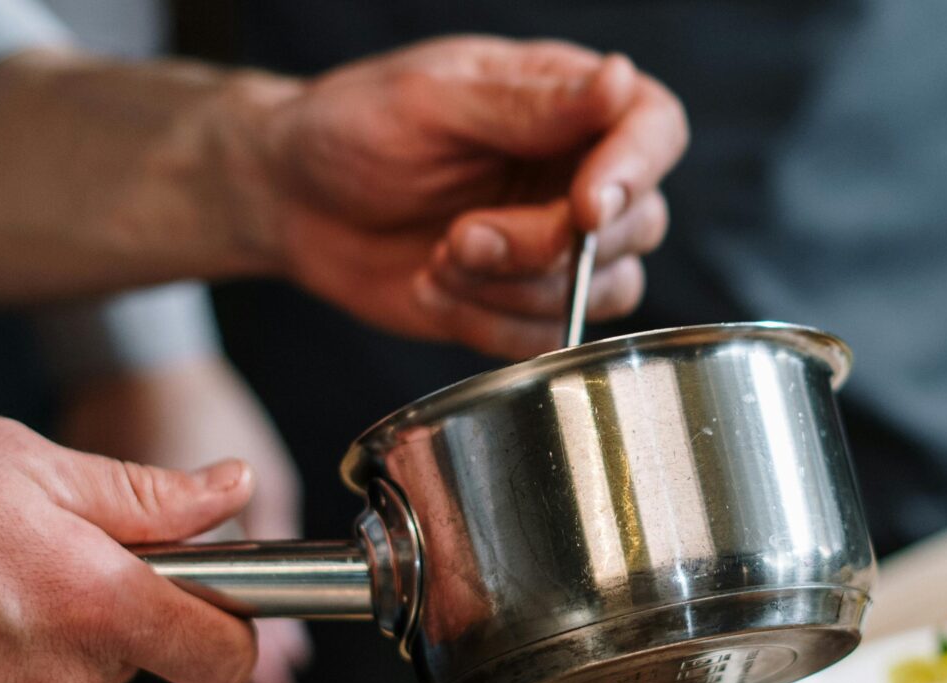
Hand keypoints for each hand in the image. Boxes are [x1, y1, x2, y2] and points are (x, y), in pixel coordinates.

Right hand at [58, 356, 310, 682]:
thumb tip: (231, 489)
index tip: (219, 604)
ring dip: (41, 650)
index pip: (225, 658)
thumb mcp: (26, 461)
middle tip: (45, 562)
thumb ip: (146, 493)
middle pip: (137, 664)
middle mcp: (60, 682)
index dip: (232, 632)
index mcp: (96, 605)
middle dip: (110, 618)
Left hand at [239, 36, 687, 357]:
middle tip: (464, 236)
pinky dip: (488, 324)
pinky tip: (434, 288)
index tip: (586, 208)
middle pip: (637, 226)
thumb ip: (530, 105)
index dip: (637, 172)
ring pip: (602, 292)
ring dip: (515, 289)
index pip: (655, 130)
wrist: (291, 201)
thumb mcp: (434, 101)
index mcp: (568, 103)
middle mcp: (577, 173)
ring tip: (441, 258)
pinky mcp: (523, 303)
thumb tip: (620, 80)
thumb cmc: (353, 129)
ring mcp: (556, 245)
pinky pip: (547, 337)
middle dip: (548, 247)